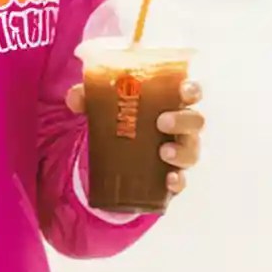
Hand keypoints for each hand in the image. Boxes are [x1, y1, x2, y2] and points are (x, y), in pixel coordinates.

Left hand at [65, 80, 204, 195]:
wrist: (115, 153)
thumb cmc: (121, 118)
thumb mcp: (101, 105)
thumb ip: (87, 97)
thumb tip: (75, 97)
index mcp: (169, 101)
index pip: (191, 91)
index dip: (193, 89)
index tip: (184, 90)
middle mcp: (181, 126)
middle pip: (196, 121)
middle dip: (184, 120)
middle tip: (161, 121)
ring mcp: (180, 152)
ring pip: (193, 151)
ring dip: (182, 151)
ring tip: (163, 152)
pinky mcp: (172, 176)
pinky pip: (183, 181)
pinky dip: (179, 182)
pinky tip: (169, 180)